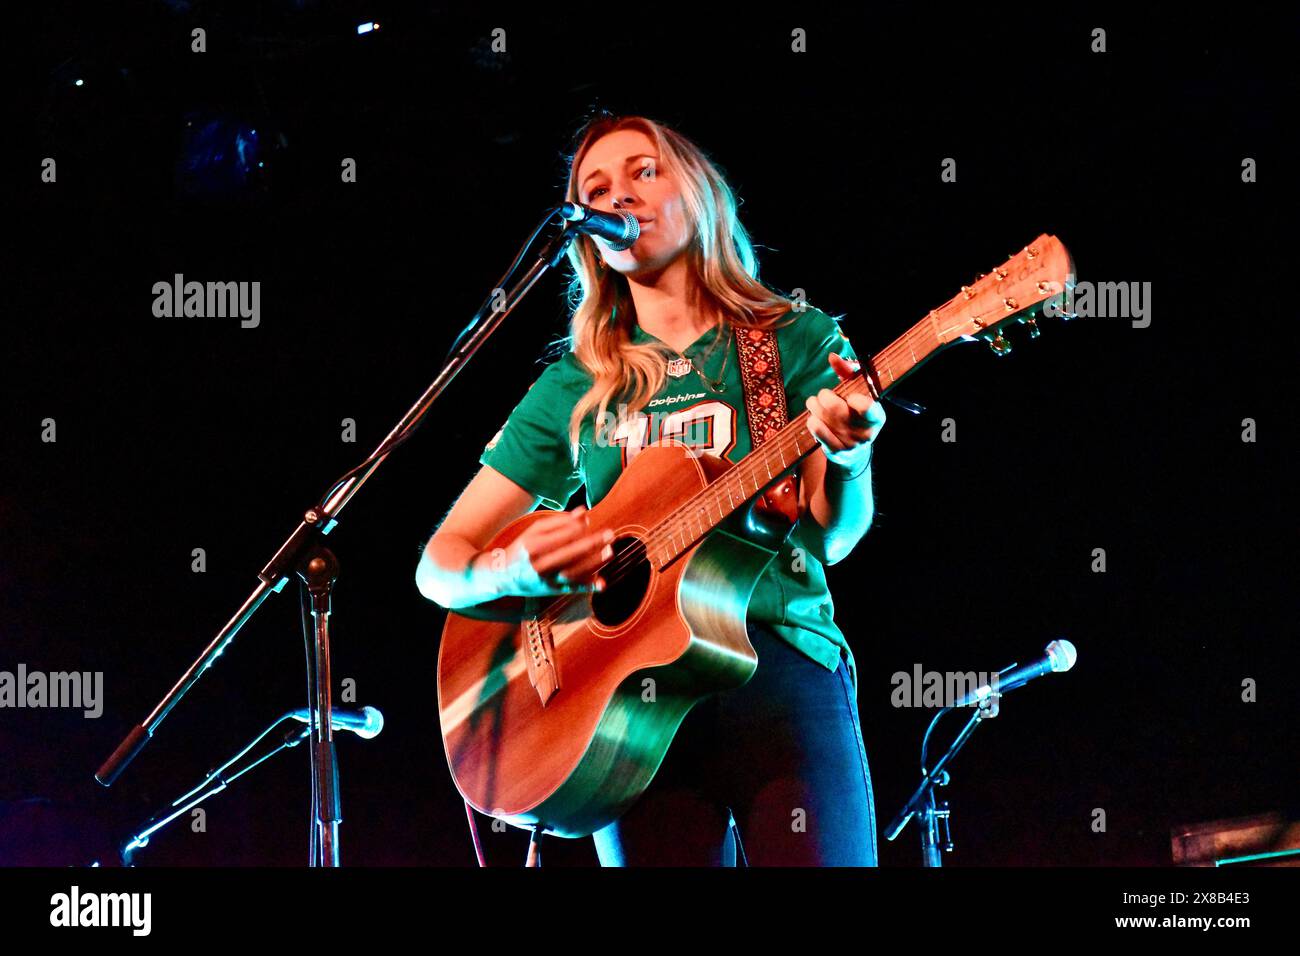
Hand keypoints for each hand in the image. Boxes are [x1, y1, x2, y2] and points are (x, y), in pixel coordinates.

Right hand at [482, 505, 614, 597]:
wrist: (501, 575)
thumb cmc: (522, 548)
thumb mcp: (534, 531)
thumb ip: (559, 522)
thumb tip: (584, 513)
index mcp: (533, 545)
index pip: (560, 535)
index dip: (578, 527)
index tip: (590, 520)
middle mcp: (538, 564)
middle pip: (569, 553)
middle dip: (591, 543)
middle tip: (610, 534)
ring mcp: (545, 580)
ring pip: (573, 571)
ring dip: (593, 563)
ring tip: (610, 551)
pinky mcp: (550, 591)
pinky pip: (572, 589)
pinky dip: (587, 586)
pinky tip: (602, 583)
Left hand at [805, 353, 885, 469]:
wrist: (854, 451)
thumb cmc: (855, 412)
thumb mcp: (858, 392)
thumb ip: (848, 371)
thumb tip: (833, 357)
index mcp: (876, 416)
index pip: (868, 408)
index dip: (856, 400)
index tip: (850, 396)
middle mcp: (865, 431)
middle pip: (835, 407)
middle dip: (824, 396)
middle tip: (824, 395)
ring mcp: (849, 443)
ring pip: (822, 415)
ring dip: (814, 405)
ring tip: (816, 404)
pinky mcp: (835, 450)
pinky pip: (815, 428)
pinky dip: (812, 419)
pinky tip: (814, 417)